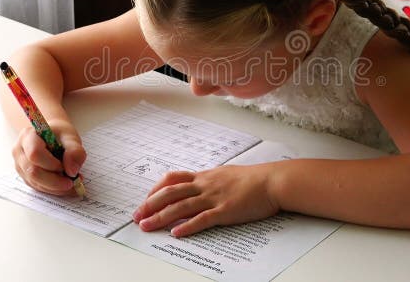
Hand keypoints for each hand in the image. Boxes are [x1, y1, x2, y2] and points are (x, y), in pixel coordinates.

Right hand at [12, 119, 86, 195]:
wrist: (50, 135)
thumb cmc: (59, 134)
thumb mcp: (70, 136)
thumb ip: (75, 151)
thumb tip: (72, 171)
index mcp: (28, 136)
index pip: (35, 154)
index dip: (51, 164)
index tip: (65, 166)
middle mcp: (19, 151)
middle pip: (33, 172)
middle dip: (54, 181)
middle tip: (72, 181)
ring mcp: (20, 165)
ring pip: (35, 182)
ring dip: (55, 187)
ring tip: (72, 183)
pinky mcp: (25, 176)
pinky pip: (37, 187)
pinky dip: (53, 189)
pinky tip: (65, 186)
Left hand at [132, 164, 279, 236]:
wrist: (272, 181)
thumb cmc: (254, 179)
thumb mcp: (226, 175)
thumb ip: (211, 181)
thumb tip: (198, 185)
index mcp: (205, 176)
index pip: (173, 179)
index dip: (156, 190)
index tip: (146, 200)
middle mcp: (206, 185)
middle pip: (171, 192)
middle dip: (150, 204)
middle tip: (137, 216)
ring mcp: (214, 197)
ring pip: (181, 206)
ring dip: (161, 217)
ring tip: (147, 226)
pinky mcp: (225, 211)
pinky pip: (202, 219)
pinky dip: (187, 227)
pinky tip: (176, 233)